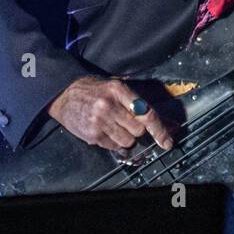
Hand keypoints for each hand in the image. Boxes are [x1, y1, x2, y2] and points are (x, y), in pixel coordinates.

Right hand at [47, 75, 174, 150]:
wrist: (64, 94)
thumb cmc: (95, 90)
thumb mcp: (116, 86)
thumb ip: (139, 103)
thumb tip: (168, 122)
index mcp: (119, 90)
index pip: (146, 113)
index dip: (160, 130)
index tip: (167, 141)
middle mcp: (109, 105)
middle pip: (138, 130)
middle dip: (137, 130)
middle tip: (126, 122)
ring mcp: (99, 121)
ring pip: (128, 141)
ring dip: (126, 138)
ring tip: (115, 126)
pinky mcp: (92, 135)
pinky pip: (114, 147)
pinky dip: (114, 142)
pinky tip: (106, 130)